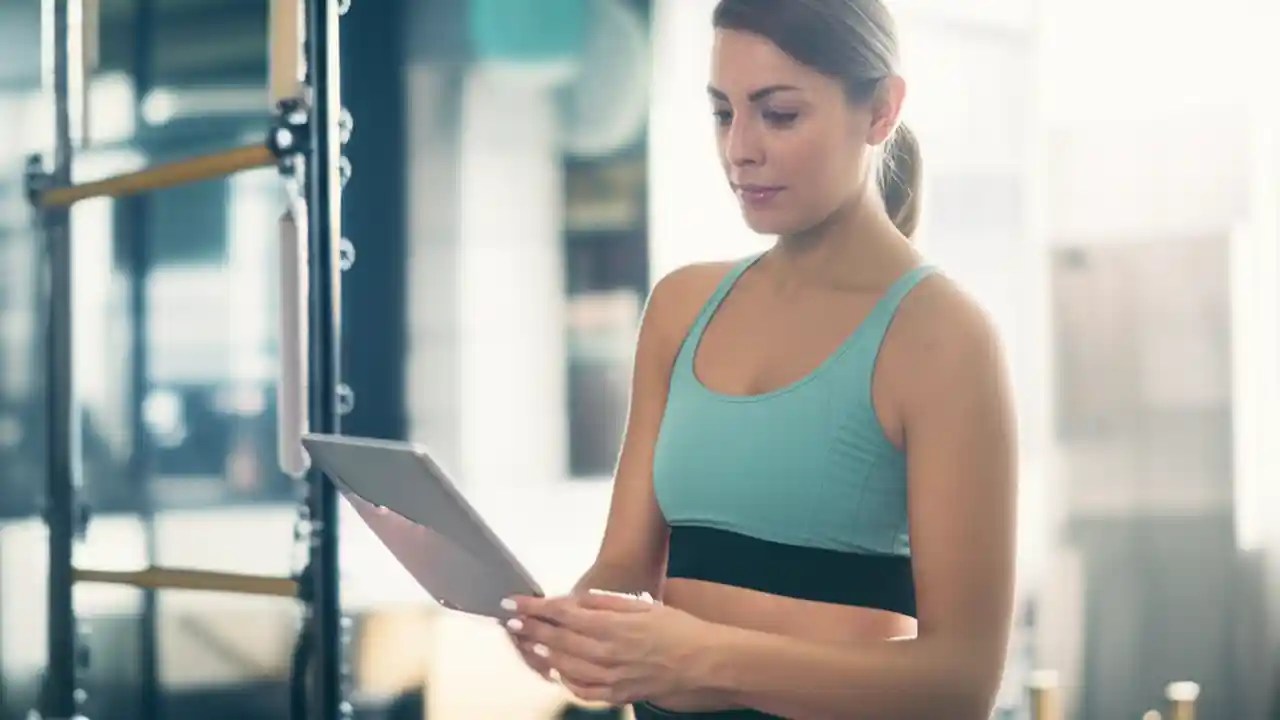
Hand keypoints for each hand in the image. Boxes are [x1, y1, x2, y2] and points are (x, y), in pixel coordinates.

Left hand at [504, 590, 721, 705]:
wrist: (706, 662)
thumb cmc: (680, 629)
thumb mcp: (644, 604)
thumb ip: (608, 603)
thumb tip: (578, 599)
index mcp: (612, 625)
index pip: (562, 613)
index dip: (535, 608)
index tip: (515, 602)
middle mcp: (607, 652)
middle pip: (558, 639)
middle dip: (531, 629)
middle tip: (512, 621)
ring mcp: (612, 676)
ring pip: (566, 666)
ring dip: (544, 654)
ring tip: (529, 644)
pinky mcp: (620, 694)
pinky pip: (585, 691)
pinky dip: (567, 682)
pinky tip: (559, 674)